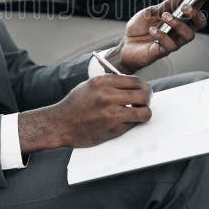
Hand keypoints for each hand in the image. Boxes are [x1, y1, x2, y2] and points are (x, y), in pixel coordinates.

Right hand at [18, 75, 151, 152]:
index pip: (135, 80)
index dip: (142, 86)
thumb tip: (131, 84)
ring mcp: (111, 112)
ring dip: (145, 112)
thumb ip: (110, 83)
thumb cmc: (75, 105)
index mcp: (102, 81)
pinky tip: (128, 121)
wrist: (61, 124)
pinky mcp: (113, 128)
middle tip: (145, 102)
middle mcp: (107, 95)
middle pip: (143, 93)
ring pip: (144, 111)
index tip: (142, 90)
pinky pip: (134, 124)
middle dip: (147, 98)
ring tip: (140, 112)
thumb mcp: (90, 85)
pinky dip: (134, 123)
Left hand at [106, 0, 208, 74]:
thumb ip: (165, 5)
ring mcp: (173, 41)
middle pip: (199, 24)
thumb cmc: (139, 29)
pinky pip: (170, 45)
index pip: (194, 9)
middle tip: (185, 7)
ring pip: (188, 35)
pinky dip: (161, 35)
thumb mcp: (150, 11)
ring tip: (165, 16)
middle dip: (195, 14)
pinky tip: (152, 30)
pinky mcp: (164, 51)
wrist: (125, 45)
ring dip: (178, 23)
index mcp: (177, 19)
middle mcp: (178, 31)